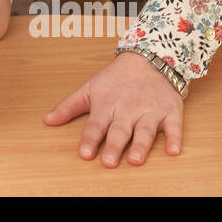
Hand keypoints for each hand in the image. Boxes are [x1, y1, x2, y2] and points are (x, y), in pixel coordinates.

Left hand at [43, 51, 183, 166]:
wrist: (148, 59)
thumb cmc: (116, 78)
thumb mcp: (89, 88)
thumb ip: (68, 106)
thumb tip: (46, 121)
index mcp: (107, 105)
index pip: (96, 125)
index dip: (90, 139)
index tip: (85, 154)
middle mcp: (128, 110)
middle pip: (120, 131)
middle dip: (114, 146)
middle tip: (109, 162)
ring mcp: (150, 111)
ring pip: (145, 130)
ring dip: (141, 145)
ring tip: (136, 160)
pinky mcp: (170, 111)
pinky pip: (174, 126)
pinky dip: (174, 138)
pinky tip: (174, 150)